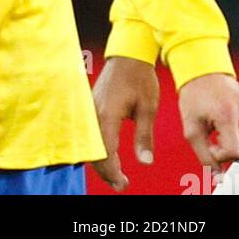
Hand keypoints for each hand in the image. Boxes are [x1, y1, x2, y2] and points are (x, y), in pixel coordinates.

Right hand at [91, 56, 159, 190]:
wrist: (128, 53)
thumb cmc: (141, 79)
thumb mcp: (148, 108)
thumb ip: (145, 137)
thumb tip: (145, 162)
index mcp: (107, 115)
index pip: (105, 153)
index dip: (113, 172)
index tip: (124, 184)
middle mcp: (94, 113)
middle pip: (94, 151)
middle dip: (105, 171)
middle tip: (120, 184)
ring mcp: (90, 108)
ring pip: (90, 143)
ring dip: (100, 161)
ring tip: (116, 174)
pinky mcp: (91, 105)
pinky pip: (90, 133)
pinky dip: (97, 148)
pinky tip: (108, 154)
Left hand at [178, 72, 238, 169]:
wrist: (201, 70)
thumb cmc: (193, 96)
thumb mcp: (191, 127)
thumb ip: (204, 155)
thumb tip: (217, 177)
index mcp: (227, 115)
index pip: (235, 152)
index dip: (221, 155)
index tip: (210, 144)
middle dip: (232, 153)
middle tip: (216, 141)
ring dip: (238, 145)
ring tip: (221, 133)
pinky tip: (227, 126)